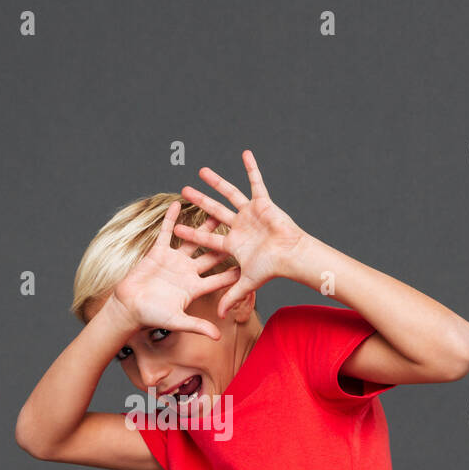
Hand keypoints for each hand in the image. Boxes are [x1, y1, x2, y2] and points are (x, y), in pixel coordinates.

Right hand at [111, 201, 242, 339]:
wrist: (128, 307)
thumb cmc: (152, 316)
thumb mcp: (177, 321)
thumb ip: (197, 326)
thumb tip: (218, 336)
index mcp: (195, 288)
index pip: (219, 278)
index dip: (234, 272)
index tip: (251, 263)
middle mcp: (188, 271)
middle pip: (211, 254)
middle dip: (225, 242)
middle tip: (242, 230)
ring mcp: (174, 260)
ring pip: (192, 239)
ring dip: (203, 226)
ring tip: (216, 210)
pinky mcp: (158, 252)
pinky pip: (166, 232)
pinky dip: (171, 219)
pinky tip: (178, 204)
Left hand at [173, 149, 309, 317]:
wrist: (292, 256)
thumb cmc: (273, 268)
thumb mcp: (247, 282)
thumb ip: (233, 295)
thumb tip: (221, 315)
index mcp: (233, 243)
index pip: (207, 238)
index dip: (192, 233)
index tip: (176, 228)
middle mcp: (240, 226)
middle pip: (214, 212)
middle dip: (199, 202)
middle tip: (183, 192)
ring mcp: (250, 213)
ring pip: (229, 194)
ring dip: (216, 182)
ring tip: (201, 171)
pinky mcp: (263, 203)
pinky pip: (256, 181)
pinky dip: (252, 167)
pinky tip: (244, 153)